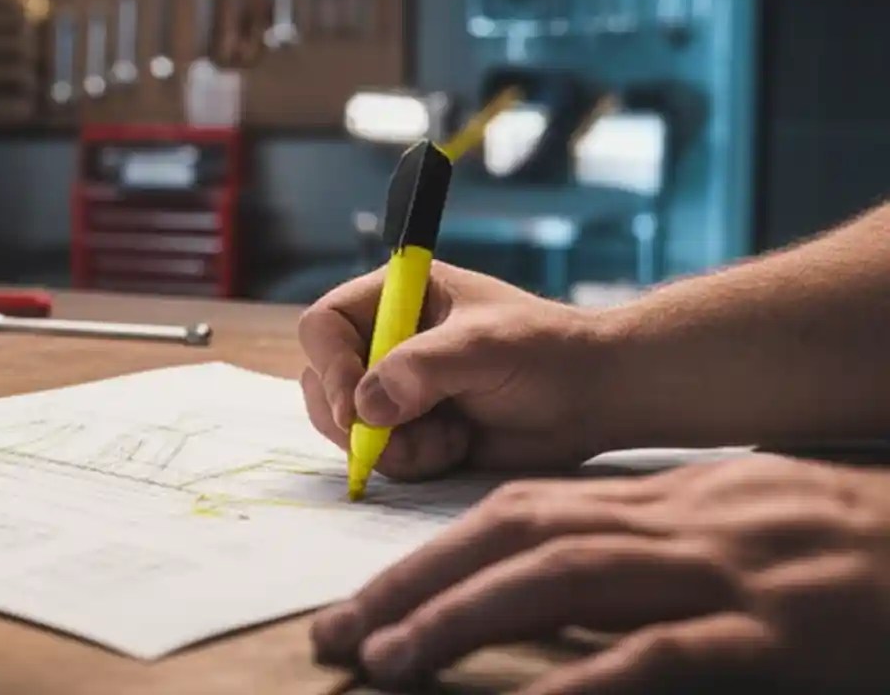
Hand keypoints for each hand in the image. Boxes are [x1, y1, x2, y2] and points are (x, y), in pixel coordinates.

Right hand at [297, 262, 605, 479]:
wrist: (594, 399)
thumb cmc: (546, 354)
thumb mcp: (484, 347)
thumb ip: (422, 368)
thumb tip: (365, 407)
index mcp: (395, 296)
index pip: (323, 325)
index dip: (330, 366)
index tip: (355, 409)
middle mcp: (385, 340)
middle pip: (322, 382)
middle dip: (355, 420)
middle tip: (394, 438)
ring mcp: (394, 389)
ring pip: (347, 427)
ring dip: (390, 445)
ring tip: (449, 436)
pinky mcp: (410, 431)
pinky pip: (379, 456)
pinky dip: (412, 461)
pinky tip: (457, 445)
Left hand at [310, 456, 889, 692]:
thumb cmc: (835, 544)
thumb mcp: (724, 525)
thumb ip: (635, 542)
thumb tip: (543, 576)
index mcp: (658, 500)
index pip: (519, 511)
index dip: (433, 552)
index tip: (367, 599)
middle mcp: (673, 524)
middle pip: (518, 534)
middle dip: (419, 582)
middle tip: (342, 635)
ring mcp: (720, 575)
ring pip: (567, 580)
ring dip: (466, 618)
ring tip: (393, 661)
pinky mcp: (767, 636)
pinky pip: (662, 655)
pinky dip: (586, 680)